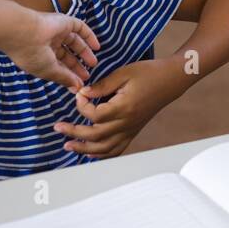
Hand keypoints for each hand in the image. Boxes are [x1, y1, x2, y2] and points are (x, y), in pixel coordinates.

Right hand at [0, 9, 99, 90]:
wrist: (23, 32)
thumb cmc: (31, 55)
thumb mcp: (49, 71)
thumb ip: (65, 78)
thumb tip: (77, 87)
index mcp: (40, 56)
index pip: (57, 65)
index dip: (68, 75)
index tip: (78, 84)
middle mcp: (47, 43)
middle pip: (66, 55)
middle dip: (76, 66)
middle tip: (87, 75)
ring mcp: (56, 32)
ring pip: (74, 42)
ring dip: (84, 52)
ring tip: (94, 63)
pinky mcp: (64, 21)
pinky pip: (80, 27)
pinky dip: (89, 36)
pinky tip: (97, 46)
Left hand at [55, 57, 191, 157]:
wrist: (170, 80)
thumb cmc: (148, 73)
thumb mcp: (123, 73)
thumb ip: (102, 85)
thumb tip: (83, 93)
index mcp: (124, 107)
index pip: (95, 115)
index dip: (82, 106)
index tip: (80, 94)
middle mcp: (127, 123)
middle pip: (95, 136)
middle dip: (74, 133)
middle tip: (58, 127)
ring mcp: (131, 129)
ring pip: (105, 148)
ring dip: (85, 150)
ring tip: (69, 146)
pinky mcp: (133, 131)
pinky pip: (117, 149)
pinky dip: (103, 154)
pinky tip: (91, 152)